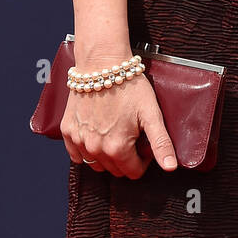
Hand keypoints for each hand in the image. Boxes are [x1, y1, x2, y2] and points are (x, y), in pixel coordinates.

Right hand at [61, 66, 177, 178]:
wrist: (102, 64)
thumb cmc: (129, 86)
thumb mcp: (151, 113)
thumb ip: (161, 143)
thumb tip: (171, 168)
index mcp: (117, 149)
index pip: (133, 172)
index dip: (143, 160)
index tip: (144, 142)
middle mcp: (95, 149)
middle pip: (115, 170)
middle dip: (126, 158)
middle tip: (132, 135)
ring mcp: (79, 141)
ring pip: (95, 164)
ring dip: (107, 156)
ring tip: (116, 133)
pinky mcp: (67, 131)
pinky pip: (76, 154)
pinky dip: (86, 151)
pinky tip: (96, 134)